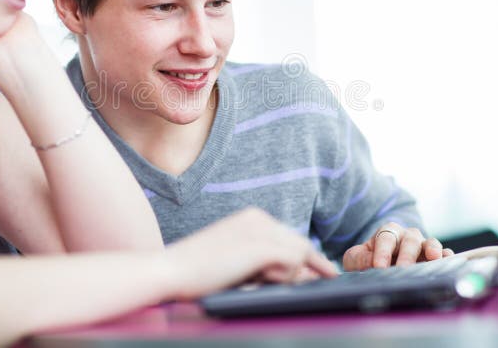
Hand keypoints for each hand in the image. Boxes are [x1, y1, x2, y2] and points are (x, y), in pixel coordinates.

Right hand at [162, 208, 337, 300]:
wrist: (170, 271)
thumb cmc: (198, 273)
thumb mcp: (238, 263)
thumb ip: (267, 264)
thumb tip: (305, 275)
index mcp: (251, 217)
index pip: (290, 237)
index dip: (309, 257)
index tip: (327, 272)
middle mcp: (259, 217)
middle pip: (300, 244)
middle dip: (310, 267)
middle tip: (323, 279)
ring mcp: (261, 229)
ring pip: (301, 253)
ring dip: (288, 275)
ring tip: (256, 280)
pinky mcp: (261, 246)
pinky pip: (294, 263)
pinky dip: (284, 277)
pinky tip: (257, 279)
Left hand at [342, 223, 453, 270]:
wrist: (377, 266)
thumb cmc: (366, 260)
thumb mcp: (356, 258)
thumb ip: (359, 259)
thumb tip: (370, 264)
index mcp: (387, 232)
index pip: (385, 238)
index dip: (382, 252)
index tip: (378, 268)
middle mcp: (407, 236)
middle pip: (410, 240)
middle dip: (406, 255)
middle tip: (403, 269)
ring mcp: (423, 246)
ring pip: (430, 242)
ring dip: (432, 250)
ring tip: (433, 258)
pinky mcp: (435, 257)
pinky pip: (444, 254)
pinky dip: (447, 257)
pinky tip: (448, 263)